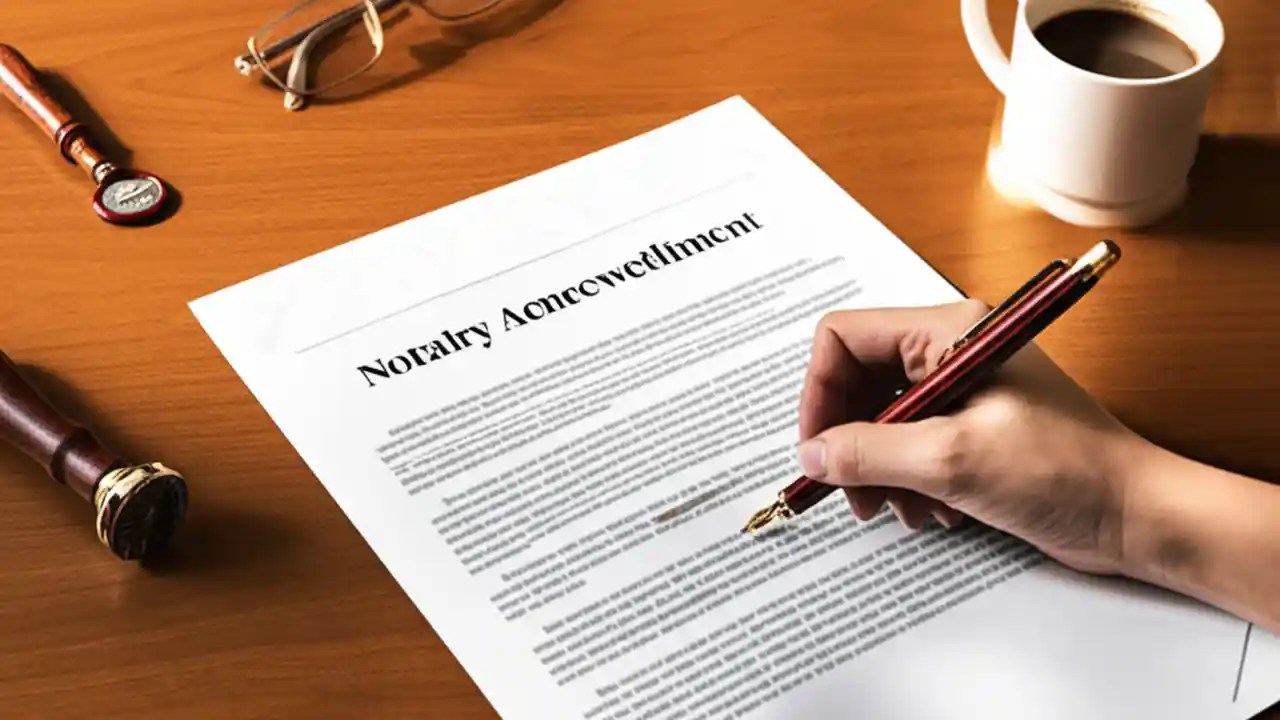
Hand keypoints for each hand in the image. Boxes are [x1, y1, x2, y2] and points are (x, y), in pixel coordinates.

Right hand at [797, 300, 1155, 575]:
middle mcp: (950, 351)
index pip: (846, 338)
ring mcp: (961, 389)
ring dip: (879, 470)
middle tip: (851, 492)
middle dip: (849, 441)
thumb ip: (870, 453)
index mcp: (948, 332)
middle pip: (858, 381)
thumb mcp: (952, 461)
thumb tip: (813, 455)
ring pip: (880, 418)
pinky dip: (908, 480)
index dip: (820, 393)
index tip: (818, 450)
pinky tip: (932, 511)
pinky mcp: (971, 426)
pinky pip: (910, 444)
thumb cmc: (1066, 470)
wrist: (1135, 513)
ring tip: (901, 509)